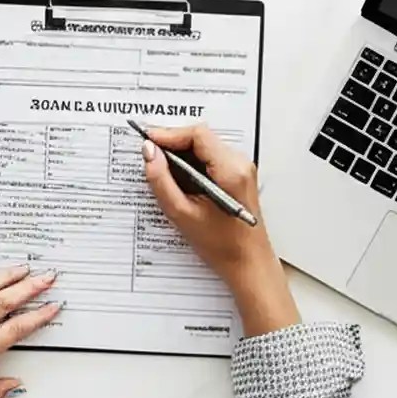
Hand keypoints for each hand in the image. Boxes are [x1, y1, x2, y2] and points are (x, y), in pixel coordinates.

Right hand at [141, 124, 299, 336]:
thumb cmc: (223, 246)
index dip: (169, 133)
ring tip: (160, 167)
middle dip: (172, 142)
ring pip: (204, 145)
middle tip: (149, 153)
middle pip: (201, 137)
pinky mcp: (237, 174)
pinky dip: (191, 161)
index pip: (197, 135)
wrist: (248, 263)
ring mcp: (241, 168)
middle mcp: (240, 164)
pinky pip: (210, 157)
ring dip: (181, 152)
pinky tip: (178, 176)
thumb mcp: (182, 214)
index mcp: (230, 171)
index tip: (148, 141)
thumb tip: (149, 153)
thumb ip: (161, 180)